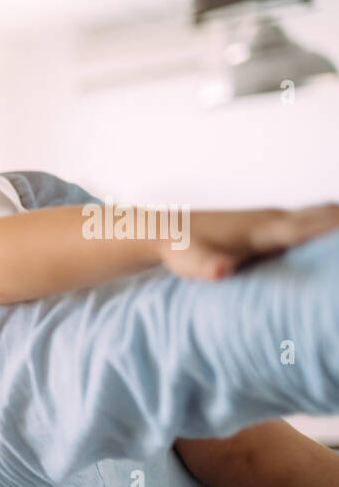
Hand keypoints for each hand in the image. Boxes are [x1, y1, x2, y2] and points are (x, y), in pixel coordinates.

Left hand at [161, 203, 338, 279]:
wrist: (165, 230)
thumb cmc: (180, 249)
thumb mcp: (194, 264)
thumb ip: (211, 268)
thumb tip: (222, 272)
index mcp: (263, 230)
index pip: (310, 226)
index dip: (335, 228)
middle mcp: (272, 219)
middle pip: (323, 215)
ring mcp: (271, 219)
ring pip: (318, 214)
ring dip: (338, 219)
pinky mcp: (267, 225)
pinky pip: (307, 220)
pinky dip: (327, 222)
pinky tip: (334, 231)